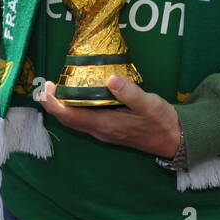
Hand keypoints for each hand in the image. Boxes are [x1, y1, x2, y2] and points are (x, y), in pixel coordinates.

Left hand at [38, 76, 180, 157]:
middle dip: (54, 104)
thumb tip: (110, 79)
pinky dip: (75, 108)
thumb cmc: (161, 121)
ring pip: (76, 120)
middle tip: (48, 84)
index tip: (46, 89)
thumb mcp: (148, 103)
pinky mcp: (109, 129)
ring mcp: (104, 132)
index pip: (70, 116)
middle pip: (68, 120)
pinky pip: (84, 119)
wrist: (174, 140)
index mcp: (105, 124)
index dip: (54, 104)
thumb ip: (129, 92)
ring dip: (63, 107)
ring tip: (58, 88)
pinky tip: (79, 96)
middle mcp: (100, 131)